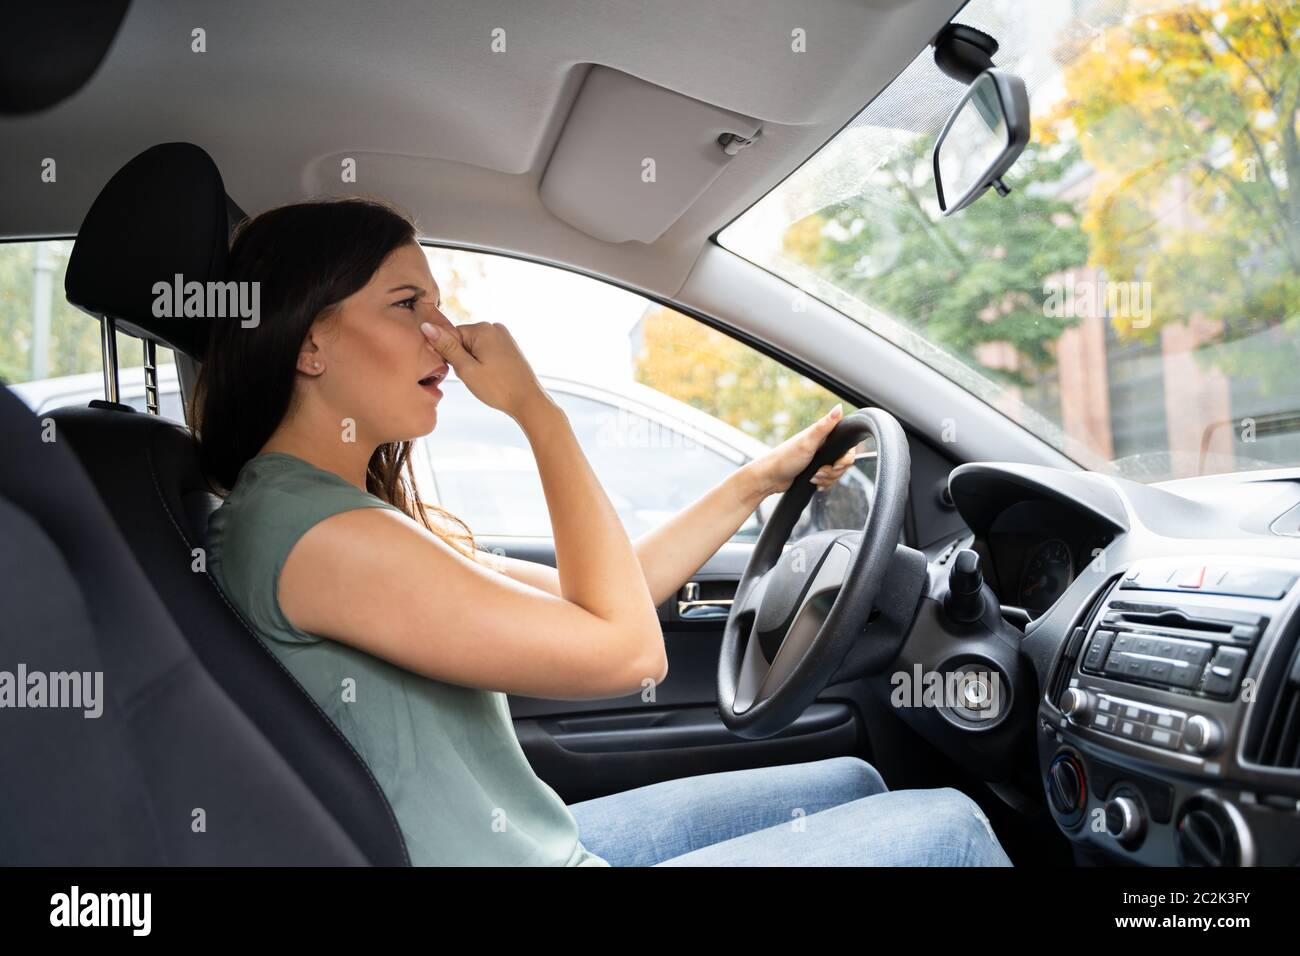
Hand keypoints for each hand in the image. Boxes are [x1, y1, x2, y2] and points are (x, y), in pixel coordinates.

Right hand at [421, 320, 546, 421]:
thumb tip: (426, 326)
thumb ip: (446, 347)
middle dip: (464, 359)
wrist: (528, 400)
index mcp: (483, 328)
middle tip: (476, 377)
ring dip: (474, 363)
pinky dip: (485, 364)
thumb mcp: (466, 369)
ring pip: (475, 348)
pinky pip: (487, 352)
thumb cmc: (498, 388)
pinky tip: (493, 376)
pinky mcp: (509, 346)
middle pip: (463, 341)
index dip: (452, 356)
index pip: (451, 336)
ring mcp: (504, 336)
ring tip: (486, 378)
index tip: (464, 371)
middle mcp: (495, 326)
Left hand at [749, 404, 858, 495]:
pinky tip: (814, 483)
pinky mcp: (815, 471)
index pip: (847, 447)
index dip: (846, 459)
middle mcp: (822, 447)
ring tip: (813, 478)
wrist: (768, 478)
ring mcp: (819, 460)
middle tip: (819, 472)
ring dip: (827, 479)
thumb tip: (839, 407)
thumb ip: (825, 426)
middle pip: (844, 463)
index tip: (837, 464)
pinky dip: (824, 484)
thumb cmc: (785, 458)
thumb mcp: (807, 442)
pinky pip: (829, 480)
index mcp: (822, 437)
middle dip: (834, 472)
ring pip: (836, 473)